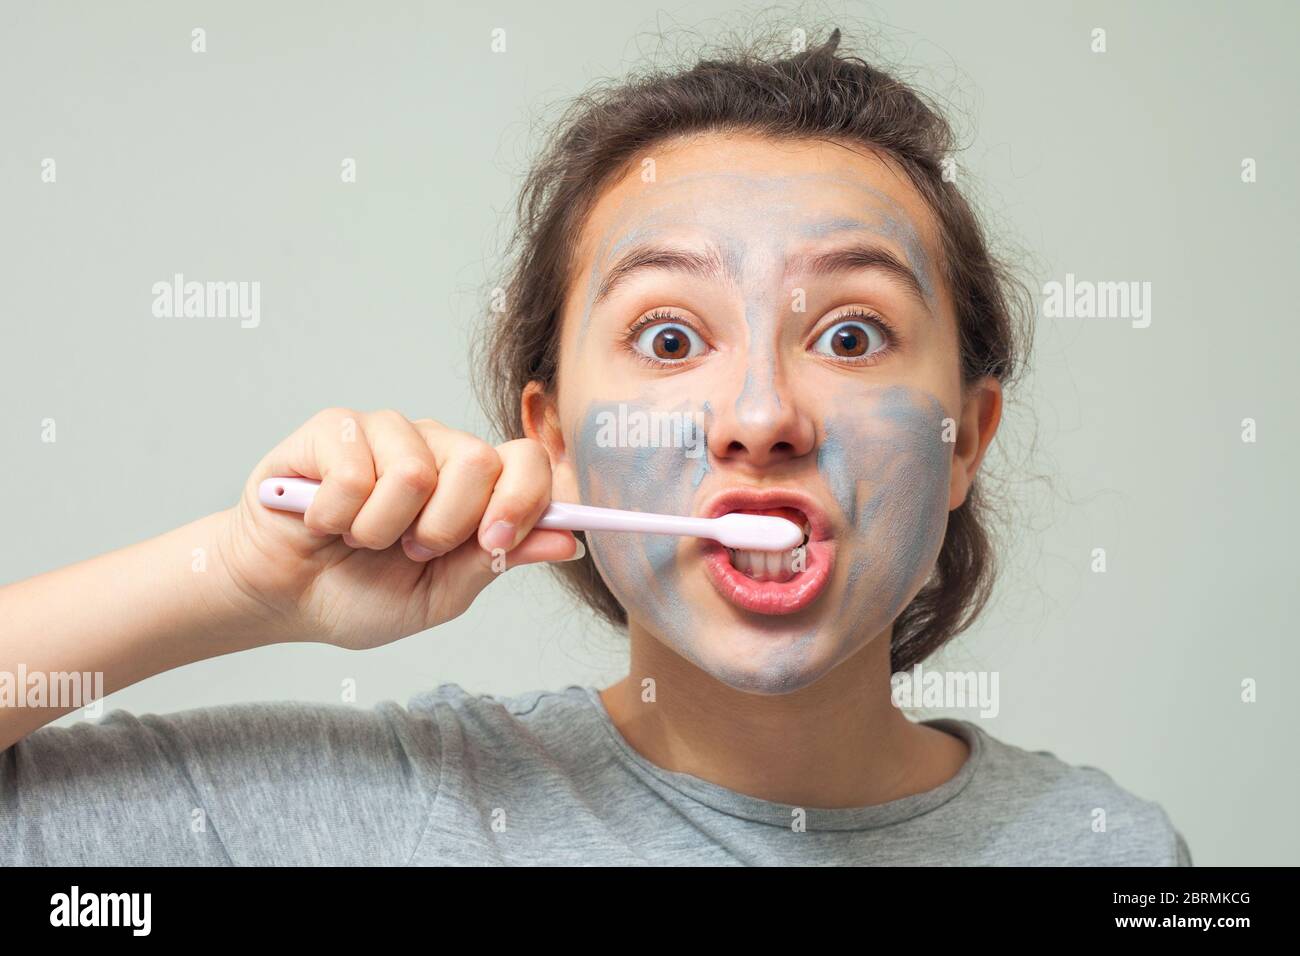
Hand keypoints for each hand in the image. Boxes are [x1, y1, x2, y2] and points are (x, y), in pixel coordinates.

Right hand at [218, 408, 581, 647]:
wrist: (283, 598)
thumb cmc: (360, 593)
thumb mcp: (441, 594)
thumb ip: (498, 561)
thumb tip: (567, 541)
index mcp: (472, 485)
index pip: (526, 461)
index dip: (523, 501)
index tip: (496, 542)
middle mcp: (436, 447)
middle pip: (478, 462)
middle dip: (444, 527)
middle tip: (409, 550)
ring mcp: (386, 431)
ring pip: (413, 472)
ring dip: (380, 529)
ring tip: (359, 538)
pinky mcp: (335, 427)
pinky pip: (354, 470)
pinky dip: (336, 515)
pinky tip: (323, 519)